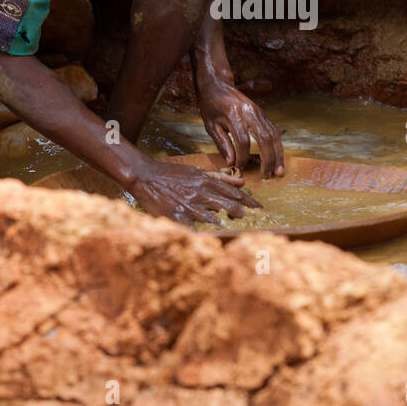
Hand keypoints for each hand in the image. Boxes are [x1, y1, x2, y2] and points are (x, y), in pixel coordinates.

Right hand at [127, 157, 261, 225]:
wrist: (146, 176)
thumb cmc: (172, 174)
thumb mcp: (197, 171)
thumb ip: (220, 177)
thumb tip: (242, 182)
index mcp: (205, 180)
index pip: (231, 190)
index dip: (247, 199)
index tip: (259, 206)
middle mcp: (199, 191)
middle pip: (225, 201)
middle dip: (241, 209)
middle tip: (253, 216)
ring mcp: (187, 203)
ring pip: (211, 213)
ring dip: (224, 219)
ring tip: (235, 224)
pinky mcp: (176, 213)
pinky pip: (191, 224)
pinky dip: (200, 230)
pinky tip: (209, 234)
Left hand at [196, 79, 284, 179]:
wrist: (218, 85)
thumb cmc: (211, 106)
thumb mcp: (210, 125)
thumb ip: (222, 143)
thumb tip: (231, 162)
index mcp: (234, 115)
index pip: (243, 141)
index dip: (243, 157)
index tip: (239, 167)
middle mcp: (250, 113)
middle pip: (264, 139)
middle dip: (268, 160)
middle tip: (267, 176)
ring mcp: (258, 112)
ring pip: (273, 135)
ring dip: (278, 155)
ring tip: (279, 171)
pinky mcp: (262, 113)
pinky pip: (274, 130)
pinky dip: (277, 145)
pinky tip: (278, 157)